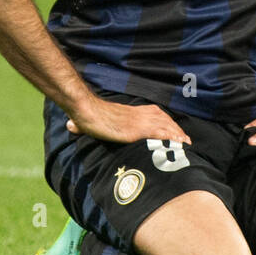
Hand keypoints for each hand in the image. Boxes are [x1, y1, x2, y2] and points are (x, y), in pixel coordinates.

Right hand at [66, 98, 191, 144]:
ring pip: (166, 126)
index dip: (167, 123)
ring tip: (186, 143)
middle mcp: (140, 114)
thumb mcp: (91, 120)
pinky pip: (160, 133)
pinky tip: (178, 143)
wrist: (88, 112)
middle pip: (165, 120)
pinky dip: (172, 137)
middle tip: (186, 140)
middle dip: (176, 129)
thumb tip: (69, 126)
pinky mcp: (138, 130)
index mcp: (133, 111)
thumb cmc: (88, 116)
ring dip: (178, 134)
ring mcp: (140, 121)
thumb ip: (85, 125)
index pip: (156, 115)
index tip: (175, 131)